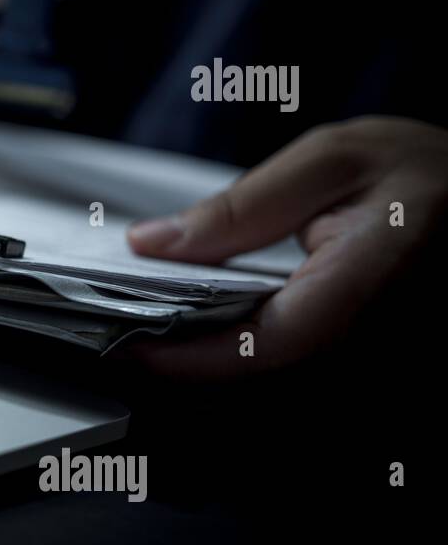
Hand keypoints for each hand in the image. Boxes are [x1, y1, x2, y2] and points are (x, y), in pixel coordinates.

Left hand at [123, 117, 447, 377]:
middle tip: (127, 328)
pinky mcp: (371, 364)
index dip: (186, 356)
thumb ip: (241, 208)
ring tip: (160, 322)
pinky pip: (297, 372)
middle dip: (188, 359)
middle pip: (261, 377)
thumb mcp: (332, 160)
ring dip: (212, 358)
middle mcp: (375, 341)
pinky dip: (244, 350)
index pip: (259, 345)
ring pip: (277, 383)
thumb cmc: (435, 173)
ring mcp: (377, 363)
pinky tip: (214, 324)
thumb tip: (152, 243)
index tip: (126, 346)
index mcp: (365, 285)